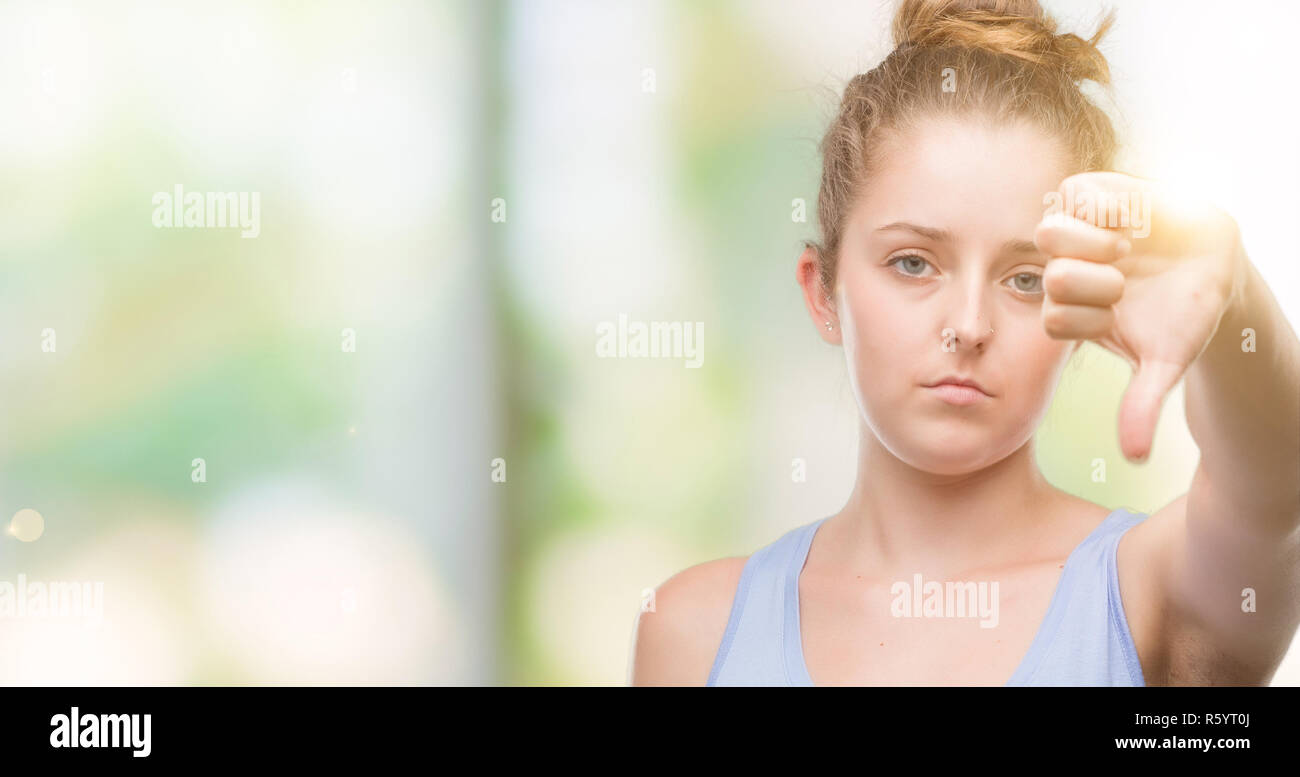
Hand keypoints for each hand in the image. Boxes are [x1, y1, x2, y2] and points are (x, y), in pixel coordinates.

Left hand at [1034, 171, 1245, 462]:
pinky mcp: (1092, 196)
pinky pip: (1077, 191)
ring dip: (1093, 240)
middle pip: (1050, 275)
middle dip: (1092, 279)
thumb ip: (1141, 403)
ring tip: (1128, 246)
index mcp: (1070, 312)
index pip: (1053, 317)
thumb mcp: (1165, 360)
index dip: (1089, 315)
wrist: (1213, 264)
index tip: (1121, 312)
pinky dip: (1106, 203)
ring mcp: (1076, 234)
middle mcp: (1065, 273)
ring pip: (1052, 231)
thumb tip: (1134, 457)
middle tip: (1127, 277)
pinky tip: (1134, 217)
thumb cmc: (1181, 316)